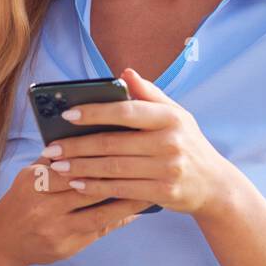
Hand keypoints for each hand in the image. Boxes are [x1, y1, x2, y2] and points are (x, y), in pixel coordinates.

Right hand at [0, 159, 153, 265]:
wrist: (2, 241)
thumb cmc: (23, 200)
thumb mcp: (30, 175)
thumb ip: (56, 159)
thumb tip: (89, 135)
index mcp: (34, 181)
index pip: (71, 164)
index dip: (98, 156)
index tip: (125, 145)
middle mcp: (43, 206)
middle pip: (88, 188)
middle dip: (118, 177)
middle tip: (147, 166)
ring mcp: (55, 229)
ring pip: (98, 213)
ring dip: (126, 202)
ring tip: (149, 190)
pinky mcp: (65, 247)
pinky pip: (99, 231)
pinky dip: (120, 220)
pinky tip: (137, 212)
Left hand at [37, 67, 229, 216]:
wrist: (214, 185)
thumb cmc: (188, 144)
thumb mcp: (177, 116)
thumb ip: (150, 94)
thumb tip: (124, 73)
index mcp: (171, 117)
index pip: (126, 111)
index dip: (94, 112)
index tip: (66, 115)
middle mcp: (170, 142)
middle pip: (113, 143)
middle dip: (77, 146)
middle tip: (51, 149)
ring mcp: (168, 169)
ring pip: (113, 168)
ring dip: (81, 168)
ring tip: (57, 167)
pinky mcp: (164, 192)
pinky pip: (121, 189)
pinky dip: (96, 187)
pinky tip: (78, 184)